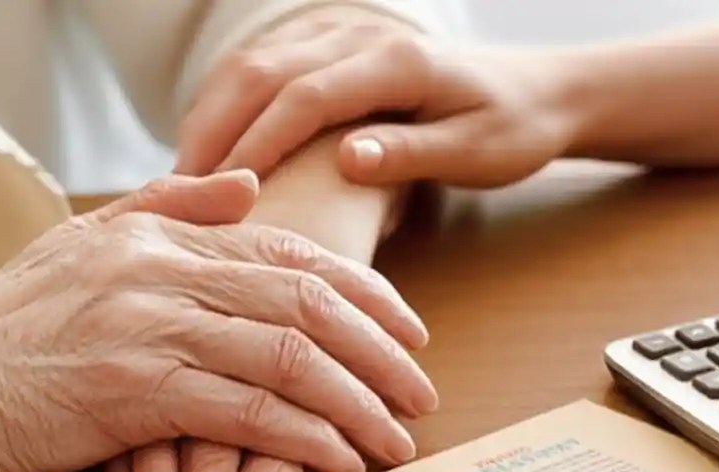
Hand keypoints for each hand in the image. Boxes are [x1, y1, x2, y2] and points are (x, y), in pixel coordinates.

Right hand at [104, 148, 422, 471]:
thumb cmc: (7, 324)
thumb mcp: (83, 240)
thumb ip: (171, 209)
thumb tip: (248, 184)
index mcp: (161, 237)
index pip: (292, 255)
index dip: (366, 294)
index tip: (411, 332)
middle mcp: (164, 273)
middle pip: (308, 304)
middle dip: (381, 352)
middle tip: (422, 390)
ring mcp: (151, 330)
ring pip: (290, 357)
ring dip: (358, 403)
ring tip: (395, 436)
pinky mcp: (135, 393)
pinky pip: (247, 412)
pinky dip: (305, 437)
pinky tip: (338, 459)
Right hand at [182, 32, 581, 187]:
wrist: (540, 91)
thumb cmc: (513, 128)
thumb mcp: (476, 151)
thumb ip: (411, 154)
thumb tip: (347, 162)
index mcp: (397, 61)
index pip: (306, 97)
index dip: (259, 143)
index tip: (226, 194)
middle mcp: (361, 33)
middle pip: (262, 71)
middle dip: (214, 130)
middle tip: (178, 193)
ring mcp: (343, 31)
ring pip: (253, 63)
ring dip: (211, 115)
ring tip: (182, 178)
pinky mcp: (334, 43)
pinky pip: (264, 65)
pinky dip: (228, 103)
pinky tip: (211, 149)